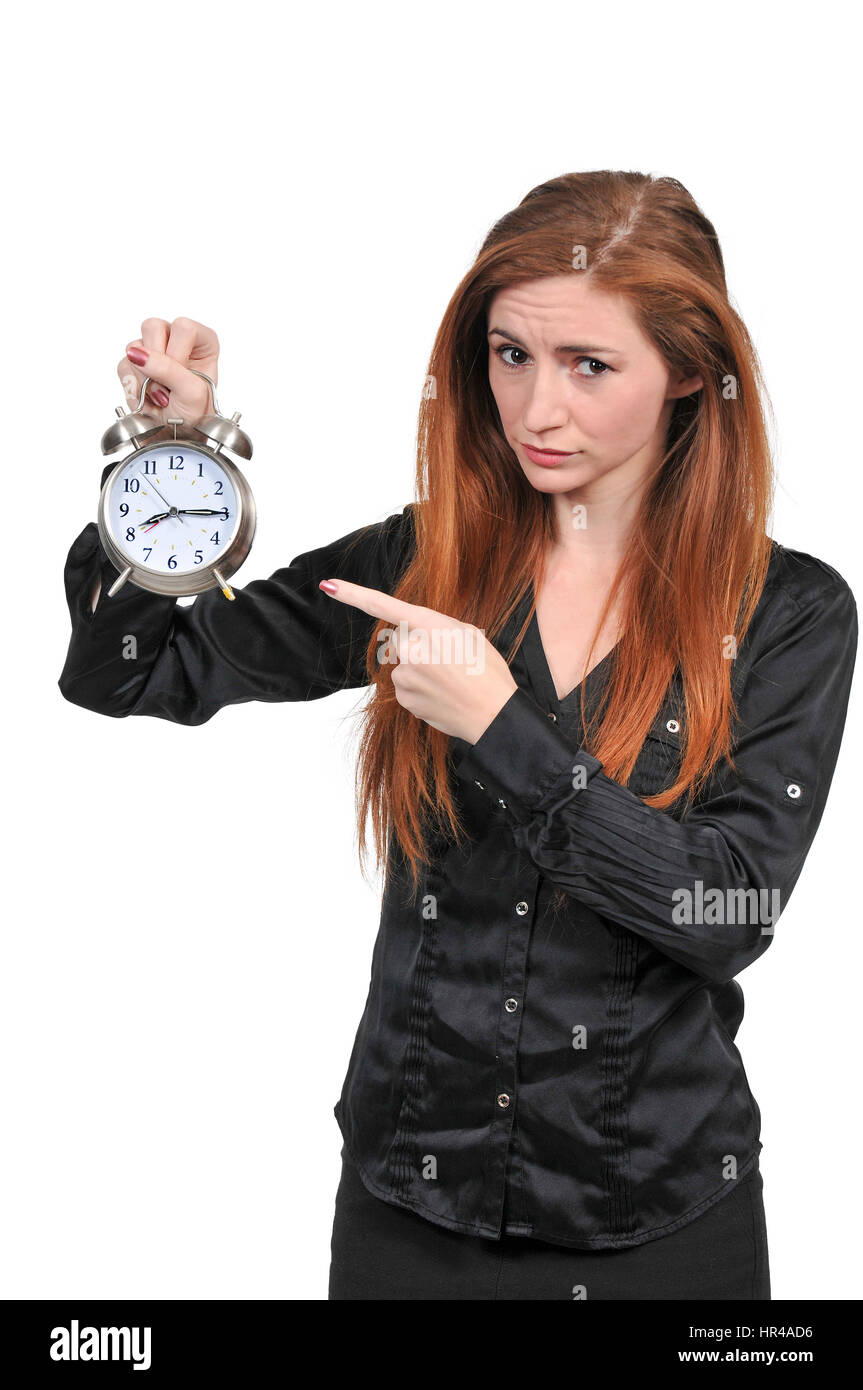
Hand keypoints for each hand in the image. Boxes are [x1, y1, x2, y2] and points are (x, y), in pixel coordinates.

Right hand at [116, 315, 218, 424]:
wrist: (179, 435)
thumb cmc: (196, 414)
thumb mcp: (191, 393)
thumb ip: (169, 370)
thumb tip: (138, 354)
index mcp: (201, 340)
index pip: (183, 327)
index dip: (177, 352)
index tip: (181, 375)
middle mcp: (176, 340)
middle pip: (154, 327)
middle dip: (157, 362)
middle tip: (167, 386)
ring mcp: (154, 350)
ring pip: (135, 345)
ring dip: (145, 378)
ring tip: (160, 397)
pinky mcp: (136, 363)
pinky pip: (124, 365)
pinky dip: (134, 387)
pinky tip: (148, 398)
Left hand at [319, 579, 517, 743]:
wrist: (494, 714)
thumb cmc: (487, 673)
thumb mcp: (468, 635)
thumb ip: (436, 628)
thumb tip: (419, 636)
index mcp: (430, 625)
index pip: (383, 606)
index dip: (353, 594)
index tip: (329, 585)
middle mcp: (412, 648)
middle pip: (400, 641)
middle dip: (416, 647)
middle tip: (448, 660)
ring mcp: (405, 675)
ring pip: (404, 666)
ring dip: (421, 671)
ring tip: (450, 681)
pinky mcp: (404, 698)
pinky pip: (406, 688)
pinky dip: (421, 691)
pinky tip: (442, 695)